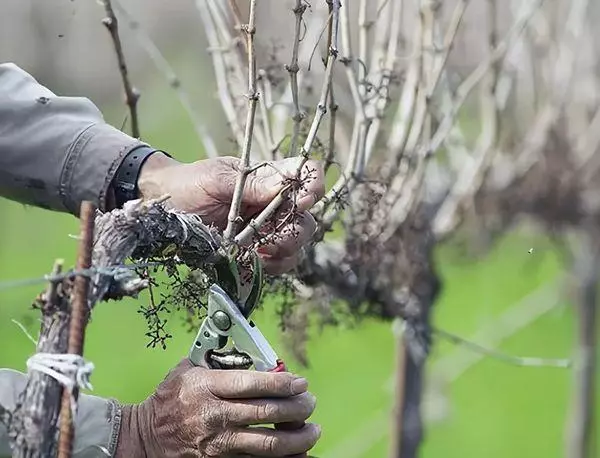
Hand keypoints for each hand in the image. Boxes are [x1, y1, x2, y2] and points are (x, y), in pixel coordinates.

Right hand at [115, 359, 319, 457]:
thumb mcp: (187, 369)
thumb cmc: (170, 398)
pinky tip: (299, 453)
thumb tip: (253, 352)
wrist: (145, 438)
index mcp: (206, 387)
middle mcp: (213, 416)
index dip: (281, 382)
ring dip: (297, 438)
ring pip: (267, 445)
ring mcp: (217, 444)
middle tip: (310, 402)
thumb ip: (217, 359)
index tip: (300, 382)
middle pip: (265, 413)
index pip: (251, 384)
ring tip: (313, 429)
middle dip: (296, 408)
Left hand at [138, 154, 324, 273]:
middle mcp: (274, 205)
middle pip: (307, 218)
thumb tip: (285, 184)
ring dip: (285, 251)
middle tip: (274, 238)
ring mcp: (267, 230)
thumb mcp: (216, 179)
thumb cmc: (189, 185)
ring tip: (260, 252)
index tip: (304, 199)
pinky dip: (271, 266)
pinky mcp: (257, 253)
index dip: (313, 185)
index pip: (306, 174)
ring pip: (296, 244)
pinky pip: (279, 263)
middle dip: (297, 230)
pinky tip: (252, 262)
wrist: (163, 211)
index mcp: (268, 178)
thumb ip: (250, 184)